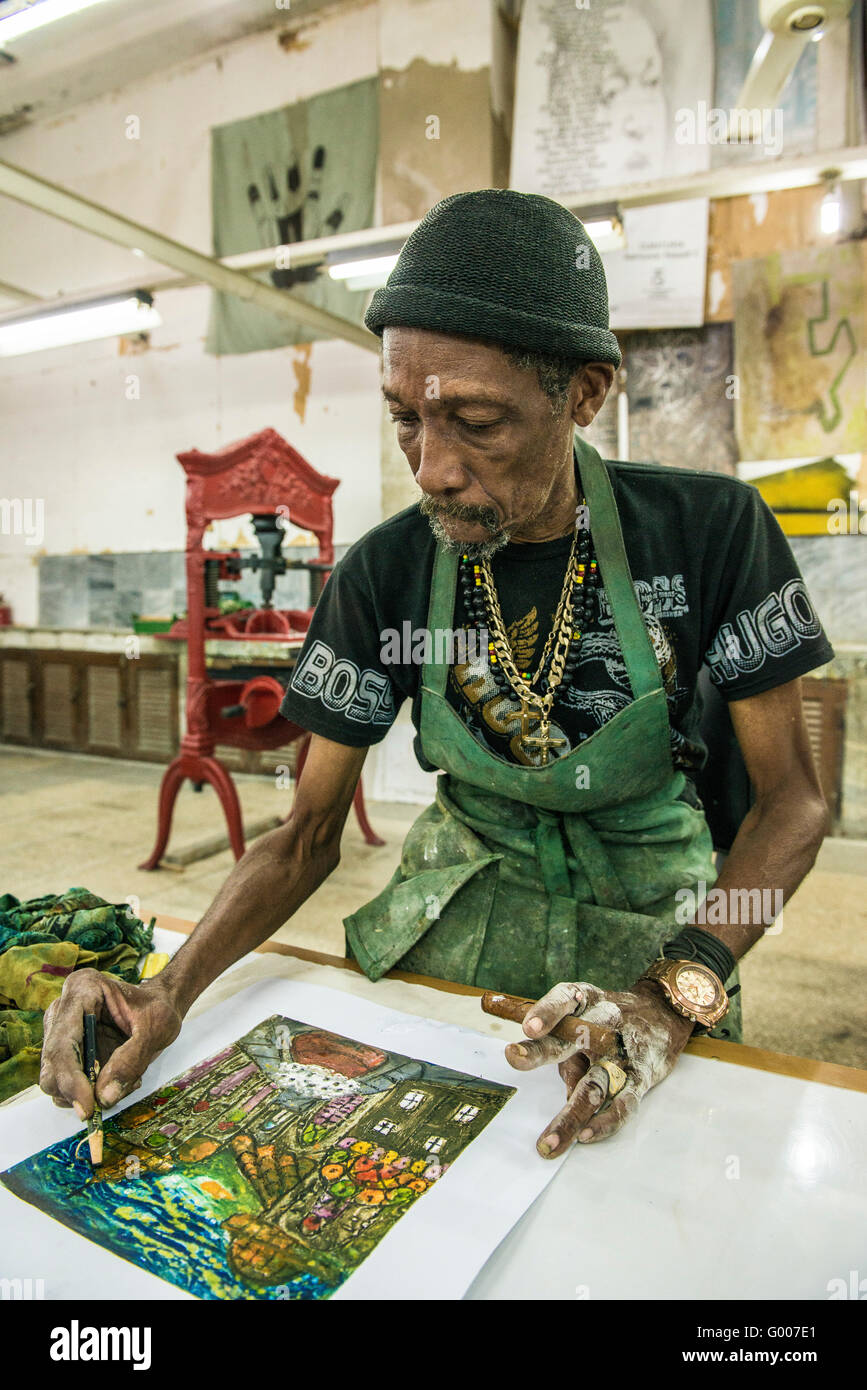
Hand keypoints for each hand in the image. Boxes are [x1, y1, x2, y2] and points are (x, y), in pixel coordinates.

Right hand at [39, 969, 181, 1119]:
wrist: (160, 1005)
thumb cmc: (158, 1008)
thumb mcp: (156, 1029)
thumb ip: (131, 1060)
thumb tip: (104, 1097)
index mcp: (82, 989)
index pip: (62, 1043)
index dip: (70, 1079)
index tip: (88, 1108)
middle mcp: (63, 1009)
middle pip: (51, 1065)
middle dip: (77, 1092)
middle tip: (108, 1102)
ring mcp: (61, 1032)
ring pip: (56, 1080)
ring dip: (87, 1093)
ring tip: (126, 1079)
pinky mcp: (68, 1052)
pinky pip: (69, 1084)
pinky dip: (90, 1093)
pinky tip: (118, 1079)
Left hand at [504, 979, 692, 1155]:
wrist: (662, 1013)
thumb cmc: (608, 1019)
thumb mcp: (582, 1016)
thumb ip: (562, 1046)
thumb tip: (554, 1085)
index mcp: (584, 1002)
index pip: (564, 999)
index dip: (547, 1011)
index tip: (528, 1026)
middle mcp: (603, 1024)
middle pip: (570, 1039)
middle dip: (540, 1051)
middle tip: (515, 1058)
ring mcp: (621, 1054)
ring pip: (593, 1086)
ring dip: (570, 1116)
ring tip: (548, 1142)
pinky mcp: (640, 1078)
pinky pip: (623, 1104)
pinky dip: (605, 1122)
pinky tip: (586, 1135)